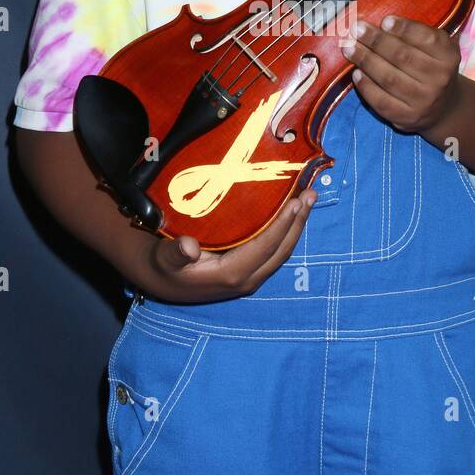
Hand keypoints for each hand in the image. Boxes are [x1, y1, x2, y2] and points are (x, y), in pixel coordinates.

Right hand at [147, 189, 317, 303]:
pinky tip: (293, 211)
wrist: (162, 281)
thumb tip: (189, 247)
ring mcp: (251, 276)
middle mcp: (247, 278)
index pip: (265, 247)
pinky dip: (286, 229)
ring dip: (297, 224)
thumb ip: (176, 253)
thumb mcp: (165, 258)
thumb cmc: (164, 265)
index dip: (282, 224)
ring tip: (309, 197)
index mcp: (231, 275)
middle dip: (299, 222)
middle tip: (311, 193)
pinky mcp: (251, 270)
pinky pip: (275, 250)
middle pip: (282, 249)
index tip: (296, 202)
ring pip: (282, 250)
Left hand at [339, 14, 460, 134]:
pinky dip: (366, 86)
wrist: (443, 107)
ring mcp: (424, 101)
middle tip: (357, 30)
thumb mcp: (435, 48)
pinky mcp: (407, 117)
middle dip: (376, 41)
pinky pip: (382, 101)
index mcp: (448, 56)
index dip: (405, 29)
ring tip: (349, 48)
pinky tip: (356, 74)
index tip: (385, 21)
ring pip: (389, 78)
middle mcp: (440, 79)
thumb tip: (381, 24)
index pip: (427, 39)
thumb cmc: (431, 68)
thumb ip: (415, 34)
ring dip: (366, 61)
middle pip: (403, 57)